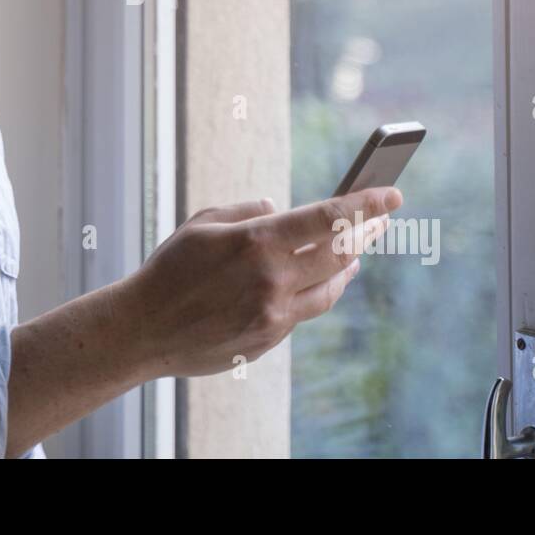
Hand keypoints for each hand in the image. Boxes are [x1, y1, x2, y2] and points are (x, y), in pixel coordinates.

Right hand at [120, 187, 401, 379]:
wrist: (143, 329)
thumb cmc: (169, 269)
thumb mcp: (203, 224)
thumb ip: (246, 212)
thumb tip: (279, 210)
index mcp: (256, 242)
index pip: (327, 218)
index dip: (365, 205)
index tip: (391, 195)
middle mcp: (272, 280)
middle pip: (340, 254)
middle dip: (366, 233)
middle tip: (381, 220)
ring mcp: (273, 315)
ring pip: (330, 289)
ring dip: (347, 267)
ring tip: (356, 252)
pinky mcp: (268, 339)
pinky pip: (304, 312)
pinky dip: (316, 293)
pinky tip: (320, 282)